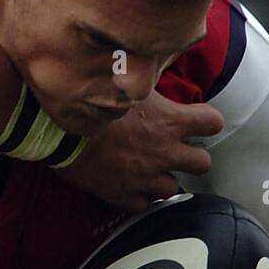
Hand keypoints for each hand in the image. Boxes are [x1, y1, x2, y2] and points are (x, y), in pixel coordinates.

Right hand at [55, 91, 223, 211]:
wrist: (56, 131)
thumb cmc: (89, 103)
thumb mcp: (125, 82)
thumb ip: (146, 80)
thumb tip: (153, 63)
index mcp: (169, 122)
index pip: (213, 122)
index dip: (206, 122)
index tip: (195, 121)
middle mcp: (164, 152)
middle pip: (203, 163)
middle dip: (193, 156)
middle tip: (176, 149)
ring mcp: (144, 177)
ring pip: (173, 188)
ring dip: (164, 178)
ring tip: (150, 168)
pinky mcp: (122, 194)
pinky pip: (142, 204)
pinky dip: (138, 196)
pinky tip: (129, 184)